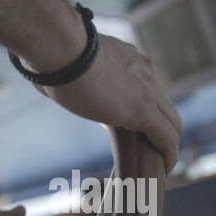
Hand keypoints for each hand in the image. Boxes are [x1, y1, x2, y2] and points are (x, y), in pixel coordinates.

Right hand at [34, 34, 182, 171]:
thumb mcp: (67, 61)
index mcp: (129, 59)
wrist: (61, 46)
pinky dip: (169, 154)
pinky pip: (166, 137)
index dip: (146, 108)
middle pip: (166, 106)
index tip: (136, 124)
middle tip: (153, 148)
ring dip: (168, 144)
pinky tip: (165, 168)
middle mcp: (145, 72)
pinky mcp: (143, 111)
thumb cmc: (54, 52)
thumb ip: (66, 73)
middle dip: (163, 128)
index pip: (147, 86)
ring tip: (161, 162)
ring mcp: (147, 91)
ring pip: (172, 122)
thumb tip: (44, 81)